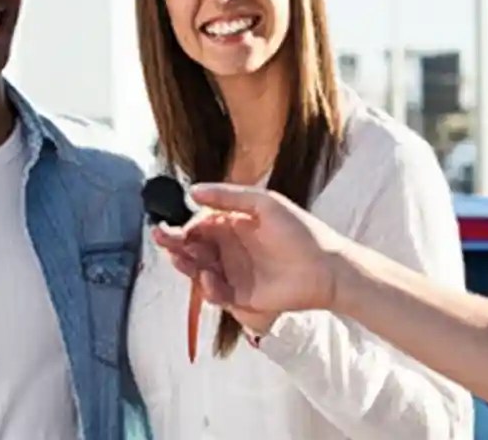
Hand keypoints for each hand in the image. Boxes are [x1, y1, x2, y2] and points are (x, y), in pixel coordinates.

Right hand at [153, 182, 351, 313]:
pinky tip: (208, 277)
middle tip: (160, 238)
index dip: (183, 227)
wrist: (326, 268)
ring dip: (185, 265)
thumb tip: (193, 191)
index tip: (170, 226)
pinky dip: (208, 288)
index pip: (198, 226)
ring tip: (179, 258)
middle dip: (174, 244)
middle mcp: (230, 250)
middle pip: (193, 248)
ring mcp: (234, 274)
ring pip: (199, 271)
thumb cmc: (300, 231)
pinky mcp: (241, 297)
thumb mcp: (264, 203)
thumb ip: (228, 196)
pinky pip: (216, 294)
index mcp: (233, 225)